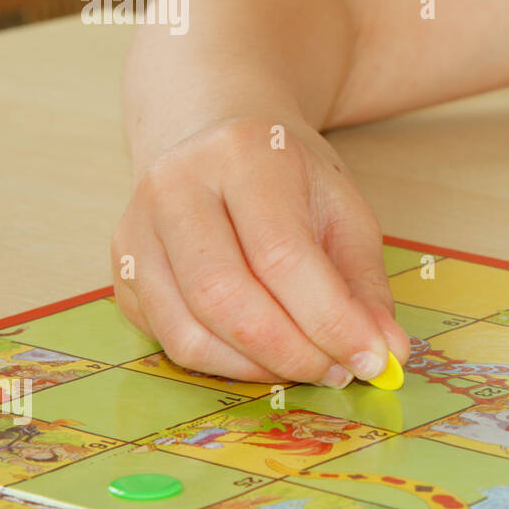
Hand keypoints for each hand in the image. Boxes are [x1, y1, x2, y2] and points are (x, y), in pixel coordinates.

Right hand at [111, 116, 407, 385]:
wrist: (213, 136)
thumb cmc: (286, 176)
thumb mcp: (342, 209)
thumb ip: (364, 283)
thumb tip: (387, 353)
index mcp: (243, 155)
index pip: (283, 255)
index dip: (331, 320)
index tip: (372, 360)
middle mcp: (175, 187)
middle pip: (225, 297)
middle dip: (292, 352)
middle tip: (339, 373)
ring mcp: (136, 230)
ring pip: (190, 331)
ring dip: (258, 368)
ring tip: (308, 366)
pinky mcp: (121, 270)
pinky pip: (169, 340)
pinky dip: (226, 364)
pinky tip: (267, 356)